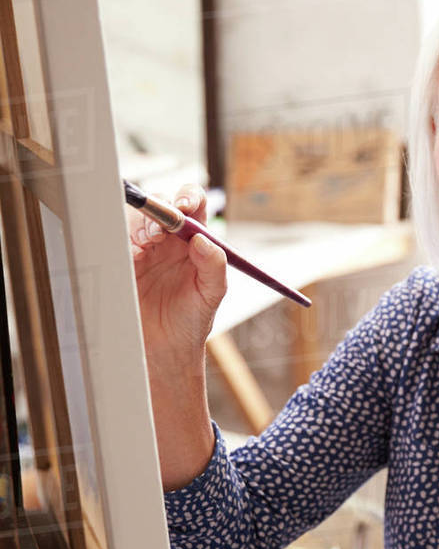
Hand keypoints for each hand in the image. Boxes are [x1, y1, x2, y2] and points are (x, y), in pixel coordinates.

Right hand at [128, 185, 226, 365]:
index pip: (193, 205)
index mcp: (194, 241)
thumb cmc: (191, 322)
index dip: (188, 197)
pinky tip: (130, 255)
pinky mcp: (121, 262)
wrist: (164, 351)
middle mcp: (168, 240)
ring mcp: (142, 249)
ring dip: (139, 225)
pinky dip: (120, 239)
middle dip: (158, 210)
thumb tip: (203, 240)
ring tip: (145, 246)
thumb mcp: (211, 295)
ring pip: (135, 218)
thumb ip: (214, 266)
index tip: (184, 207)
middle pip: (160, 206)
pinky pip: (115, 239)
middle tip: (159, 231)